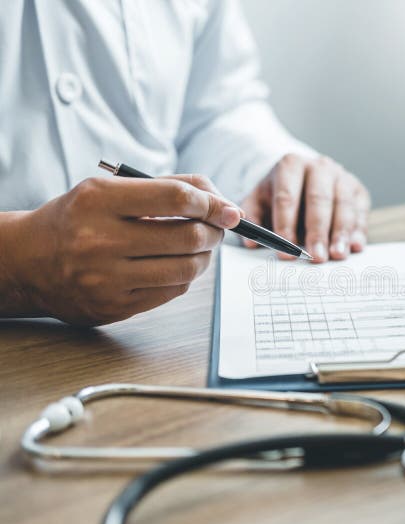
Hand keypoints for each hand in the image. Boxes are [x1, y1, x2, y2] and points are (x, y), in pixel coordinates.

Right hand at [4, 175, 241, 324]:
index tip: (227, 209)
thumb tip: (222, 201)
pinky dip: (185, 276)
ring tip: (201, 246)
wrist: (28, 262)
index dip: (210, 202)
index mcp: (98, 200)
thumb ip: (166, 187)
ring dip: (205, 256)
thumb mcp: (109, 190)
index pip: (174, 198)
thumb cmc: (77, 219)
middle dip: (215, 231)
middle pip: (187, 235)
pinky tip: (177, 265)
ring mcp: (106, 278)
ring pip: (186, 268)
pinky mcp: (114, 306)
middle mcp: (99, 240)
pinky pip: (172, 291)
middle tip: (218, 228)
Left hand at [239, 154, 369, 262]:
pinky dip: (359, 230)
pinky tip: (355, 247)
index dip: (285, 224)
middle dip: (317, 231)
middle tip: (316, 257)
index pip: (286, 196)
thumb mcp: (260, 200)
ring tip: (337, 255)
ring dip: (341, 233)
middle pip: (318, 200)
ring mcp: (342, 177)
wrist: (304, 178)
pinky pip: (361, 211)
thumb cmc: (280, 194)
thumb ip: (253, 218)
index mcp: (290, 165)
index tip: (286, 250)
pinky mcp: (358, 190)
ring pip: (343, 205)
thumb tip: (251, 243)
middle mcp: (319, 166)